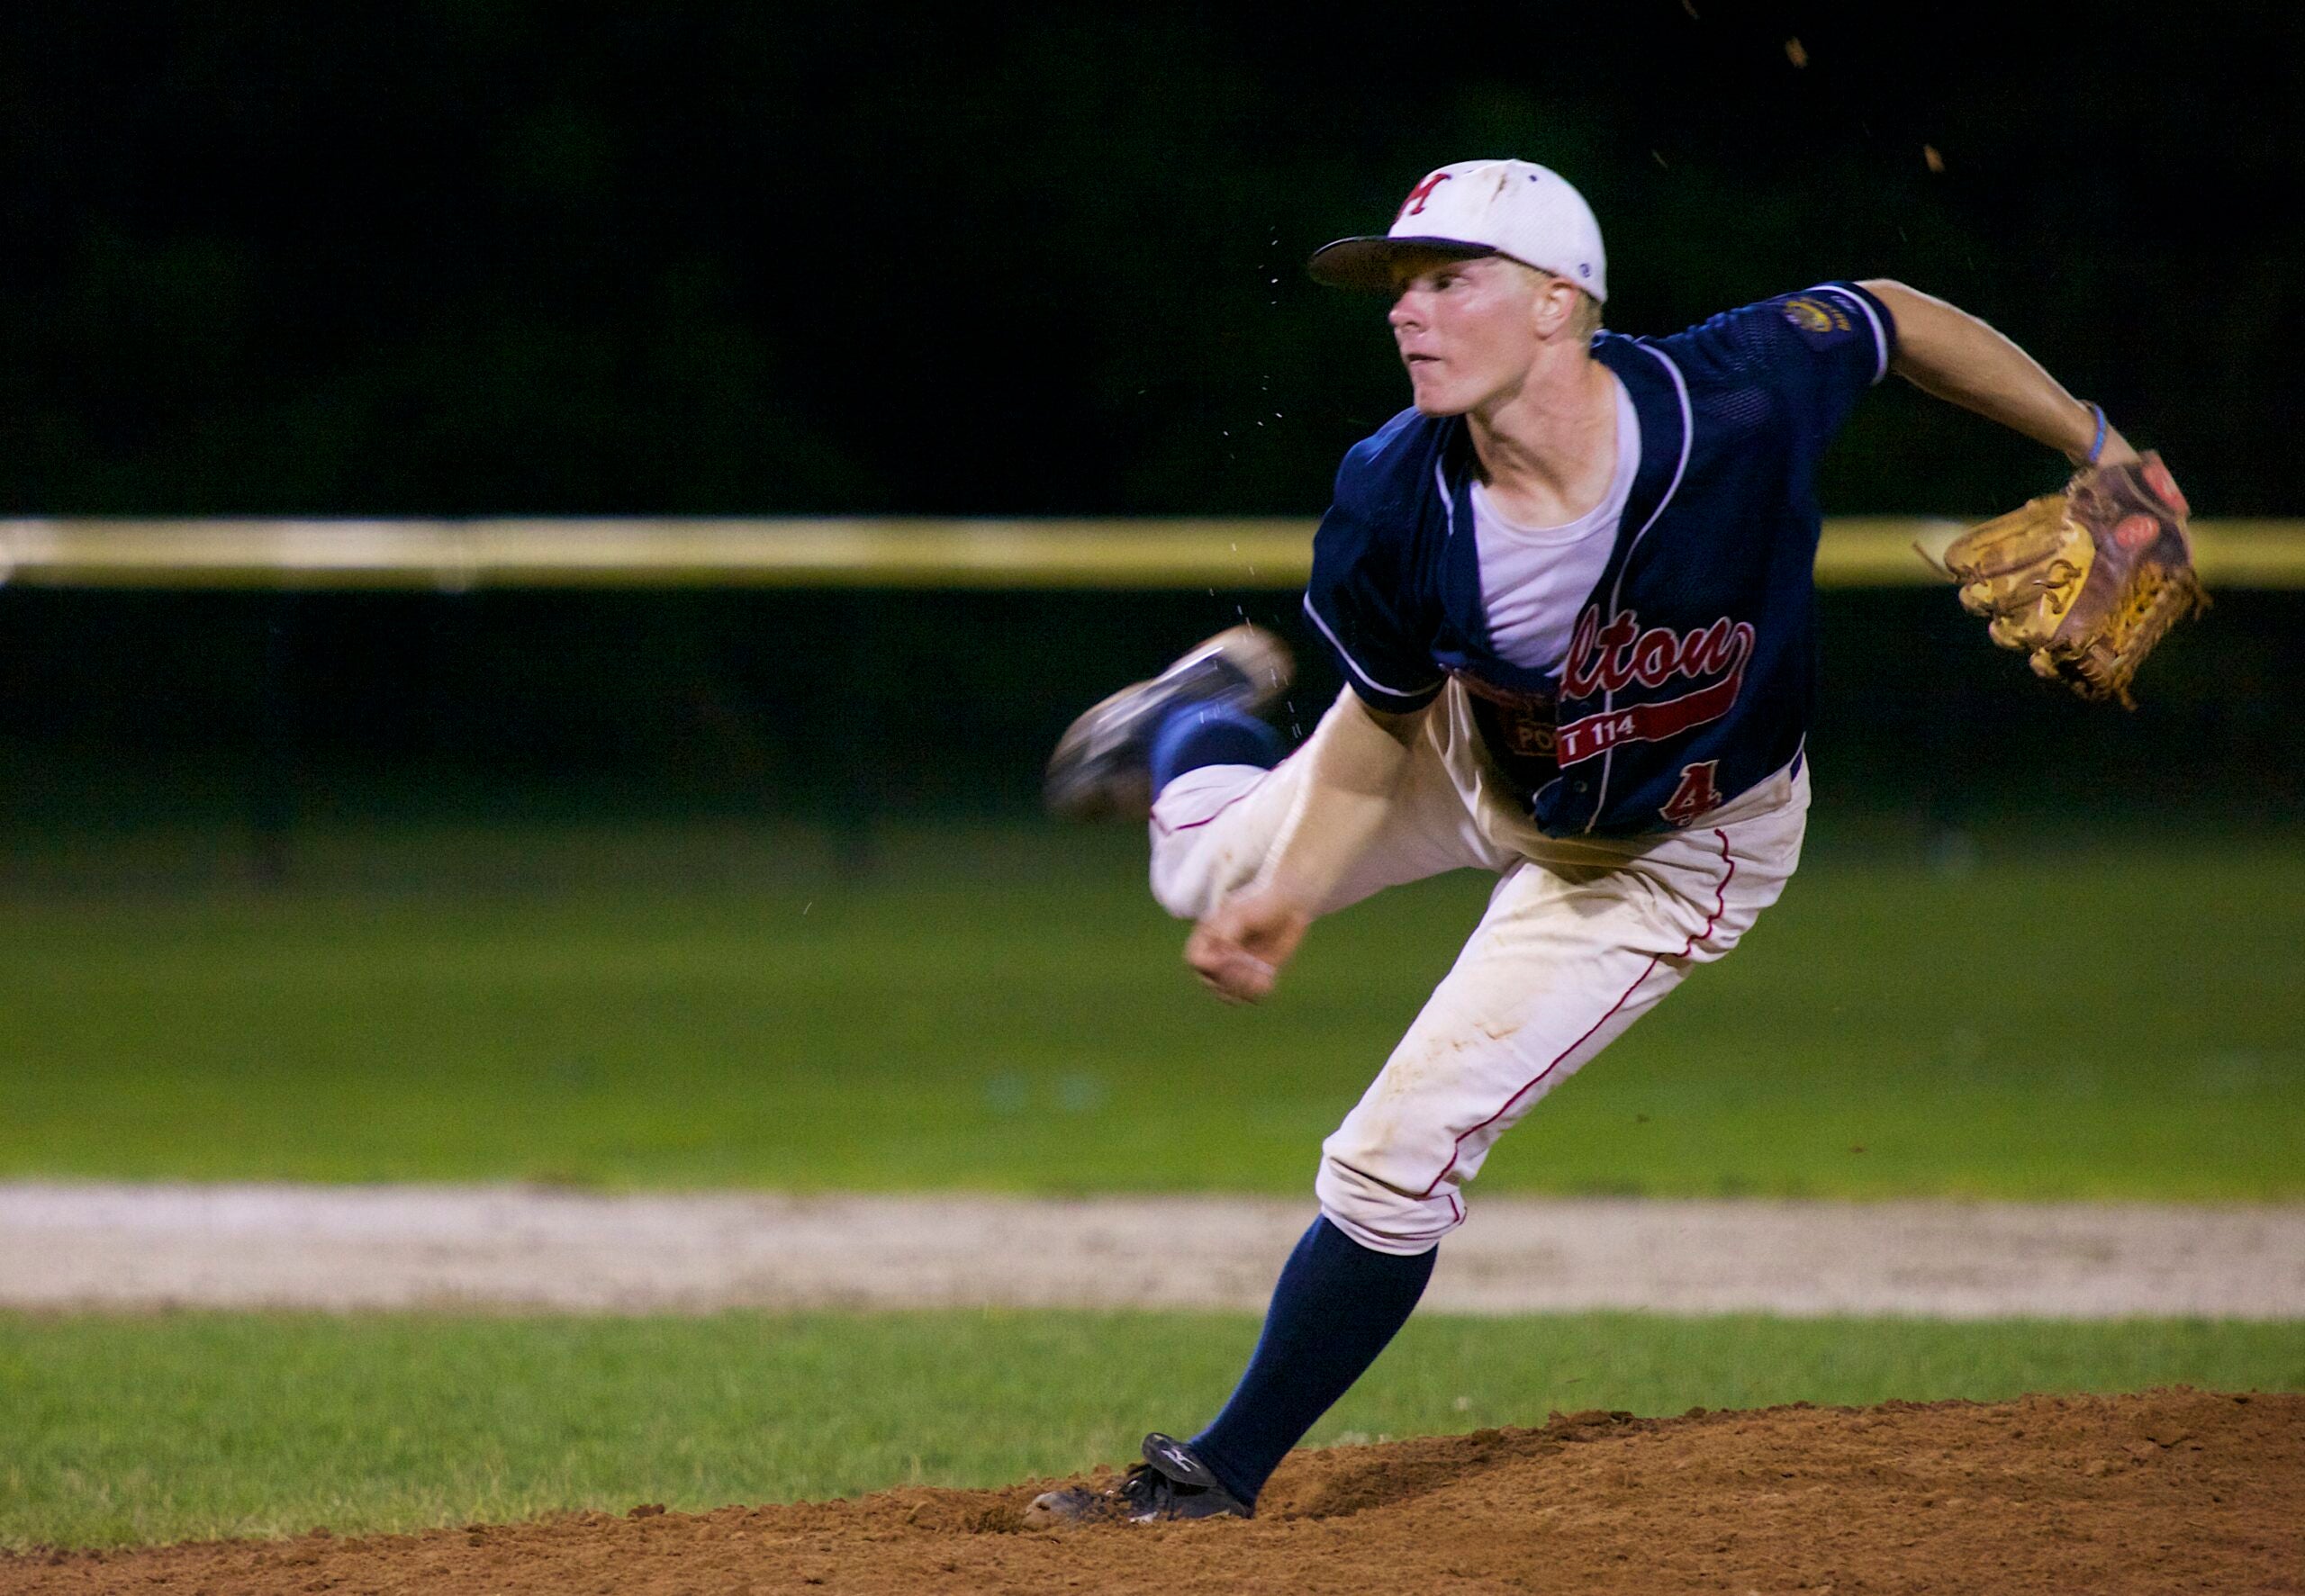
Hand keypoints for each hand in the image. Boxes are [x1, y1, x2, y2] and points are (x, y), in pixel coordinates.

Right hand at [1184, 888, 1311, 1004]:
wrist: (1286, 906)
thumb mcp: (1240, 914)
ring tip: (1260, 972)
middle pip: (1210, 983)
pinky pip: (1250, 996)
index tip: (1235, 955)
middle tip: (1250, 961)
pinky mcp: (1254, 978)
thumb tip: (1222, 955)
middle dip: (1230, 978)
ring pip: (1228, 995)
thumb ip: (1227, 934)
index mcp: (1207, 939)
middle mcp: (1217, 958)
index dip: (1210, 964)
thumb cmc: (1259, 904)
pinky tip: (1268, 976)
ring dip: (1244, 988)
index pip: (1195, 960)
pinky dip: (1258, 990)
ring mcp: (1235, 971)